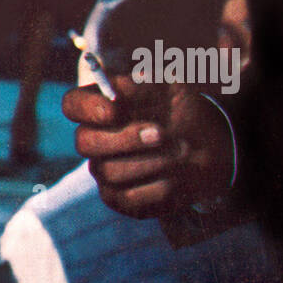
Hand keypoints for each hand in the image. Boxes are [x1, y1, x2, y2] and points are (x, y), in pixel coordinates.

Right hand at [63, 78, 233, 217]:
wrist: (209, 144)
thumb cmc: (183, 109)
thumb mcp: (171, 87)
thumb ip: (145, 84)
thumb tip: (119, 90)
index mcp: (100, 106)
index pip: (72, 104)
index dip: (87, 108)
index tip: (114, 109)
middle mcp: (95, 139)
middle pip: (84, 142)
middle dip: (124, 139)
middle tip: (160, 133)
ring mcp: (105, 170)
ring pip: (109, 172)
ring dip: (151, 162)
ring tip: (182, 151)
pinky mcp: (121, 199)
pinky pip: (128, 198)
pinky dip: (158, 186)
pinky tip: (178, 176)